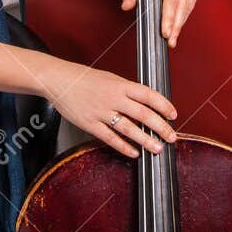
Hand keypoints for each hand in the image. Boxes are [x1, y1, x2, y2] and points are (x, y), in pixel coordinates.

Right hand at [41, 61, 178, 157]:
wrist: (58, 80)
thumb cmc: (84, 78)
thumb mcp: (109, 78)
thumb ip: (126, 91)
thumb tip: (145, 103)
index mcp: (119, 84)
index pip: (148, 95)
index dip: (163, 105)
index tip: (173, 115)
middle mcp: (112, 98)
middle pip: (142, 114)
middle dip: (160, 127)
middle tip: (172, 137)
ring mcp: (101, 112)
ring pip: (128, 129)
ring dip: (145, 140)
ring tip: (157, 148)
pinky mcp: (89, 124)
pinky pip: (110, 138)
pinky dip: (124, 147)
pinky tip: (134, 153)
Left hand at [121, 0, 200, 47]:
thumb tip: (127, 6)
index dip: (168, 16)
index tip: (164, 31)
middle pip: (182, 4)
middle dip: (176, 25)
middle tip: (169, 41)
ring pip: (188, 5)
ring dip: (181, 23)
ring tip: (173, 37)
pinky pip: (191, 1)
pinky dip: (185, 15)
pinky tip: (178, 25)